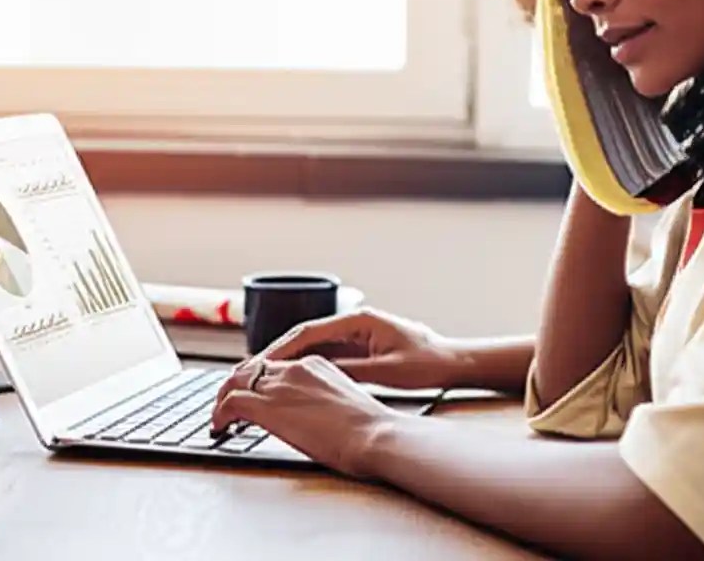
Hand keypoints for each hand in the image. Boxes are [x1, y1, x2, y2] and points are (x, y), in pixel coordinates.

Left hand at [209, 355, 399, 476]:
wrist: (374, 435)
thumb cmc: (369, 429)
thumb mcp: (343, 403)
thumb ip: (321, 401)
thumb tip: (309, 417)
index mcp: (315, 364)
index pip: (274, 366)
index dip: (257, 380)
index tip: (251, 394)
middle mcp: (294, 368)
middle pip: (250, 369)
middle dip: (234, 386)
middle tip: (226, 405)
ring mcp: (279, 384)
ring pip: (235, 381)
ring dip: (222, 399)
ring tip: (219, 417)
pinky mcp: (267, 405)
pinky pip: (230, 403)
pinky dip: (219, 414)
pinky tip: (219, 428)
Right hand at [237, 307, 463, 389]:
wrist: (453, 362)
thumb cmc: (428, 363)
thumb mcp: (387, 371)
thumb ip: (351, 371)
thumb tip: (315, 376)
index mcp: (359, 320)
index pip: (308, 331)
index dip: (280, 348)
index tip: (259, 363)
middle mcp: (353, 323)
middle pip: (305, 337)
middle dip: (277, 354)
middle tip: (250, 372)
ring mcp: (355, 335)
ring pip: (312, 347)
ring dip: (289, 362)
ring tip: (262, 380)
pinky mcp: (359, 347)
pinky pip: (325, 356)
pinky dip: (306, 367)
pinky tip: (290, 383)